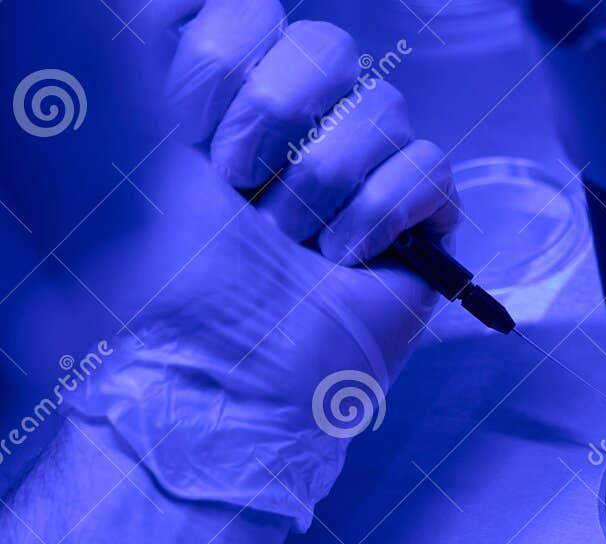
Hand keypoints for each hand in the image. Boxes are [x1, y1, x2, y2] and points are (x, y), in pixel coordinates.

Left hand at [72, 0, 459, 528]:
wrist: (220, 377)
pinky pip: (429, 166)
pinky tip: (344, 263)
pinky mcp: (420, 223)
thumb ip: (122, 59)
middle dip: (271, 116)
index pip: (245, 10)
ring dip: (322, 182)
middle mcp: (292, 134)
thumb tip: (140, 2)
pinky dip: (380, 215)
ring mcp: (363, 177)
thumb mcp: (108, 155)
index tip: (185, 134)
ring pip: (383, 101)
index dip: (217, 61)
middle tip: (238, 191)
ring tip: (291, 244)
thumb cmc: (154, 287)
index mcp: (215, 103)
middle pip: (324, 42)